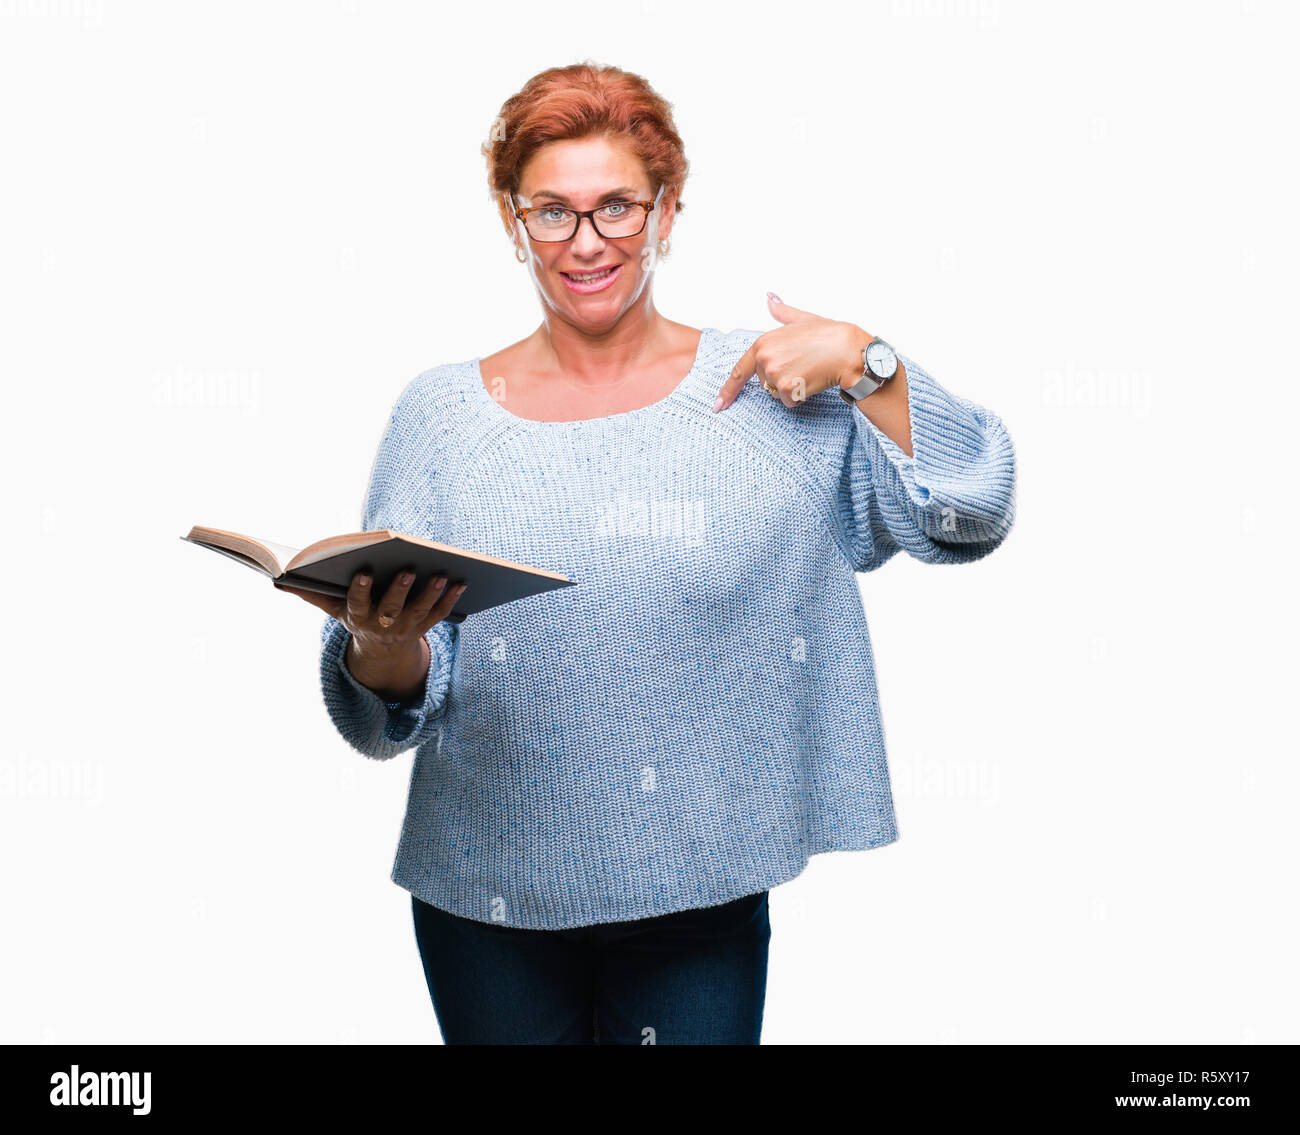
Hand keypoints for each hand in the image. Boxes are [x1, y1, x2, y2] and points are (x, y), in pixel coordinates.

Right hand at [275, 568, 466, 694]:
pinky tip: (461, 582)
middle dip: (399, 590)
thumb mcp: (333, 608)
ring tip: (441, 573)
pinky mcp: (424, 627)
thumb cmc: (355, 616)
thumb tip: (278, 580)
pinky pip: (440, 615)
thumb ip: (311, 593)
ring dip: (431, 594)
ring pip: (419, 612)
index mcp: (357, 618)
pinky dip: (451, 599)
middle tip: (407, 569)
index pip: (357, 604)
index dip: (360, 590)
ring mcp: (405, 629)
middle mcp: (381, 626)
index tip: (362, 572)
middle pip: (392, 609)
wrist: (380, 651)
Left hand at [712, 293, 872, 410]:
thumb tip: (770, 297)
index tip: (718, 405)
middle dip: (780, 379)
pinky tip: (811, 381)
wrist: (847, 350)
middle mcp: (765, 359)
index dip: (728, 390)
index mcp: (763, 343)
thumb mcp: (801, 319)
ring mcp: (774, 375)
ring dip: (790, 389)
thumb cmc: (828, 334)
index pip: (739, 371)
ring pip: (776, 393)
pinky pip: (788, 402)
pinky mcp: (787, 389)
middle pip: (764, 383)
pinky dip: (799, 397)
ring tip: (808, 371)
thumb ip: (781, 312)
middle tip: (802, 364)